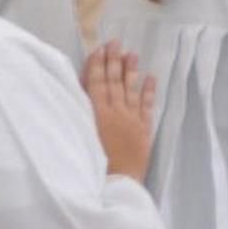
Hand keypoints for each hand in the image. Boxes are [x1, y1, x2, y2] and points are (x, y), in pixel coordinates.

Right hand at [83, 41, 155, 181]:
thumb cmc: (90, 166)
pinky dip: (148, 91)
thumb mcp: (78, 138)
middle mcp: (116, 113)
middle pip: (114, 83)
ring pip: (131, 90)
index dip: (97, 66)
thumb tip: (76, 94)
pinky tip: (151, 77)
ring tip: (133, 53)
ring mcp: (132, 120)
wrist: (115, 186)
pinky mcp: (143, 131)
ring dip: (131, 71)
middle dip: (114, 61)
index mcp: (96, 115)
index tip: (99, 49)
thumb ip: (79, 115)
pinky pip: (147, 107)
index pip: (96, 84)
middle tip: (115, 42)